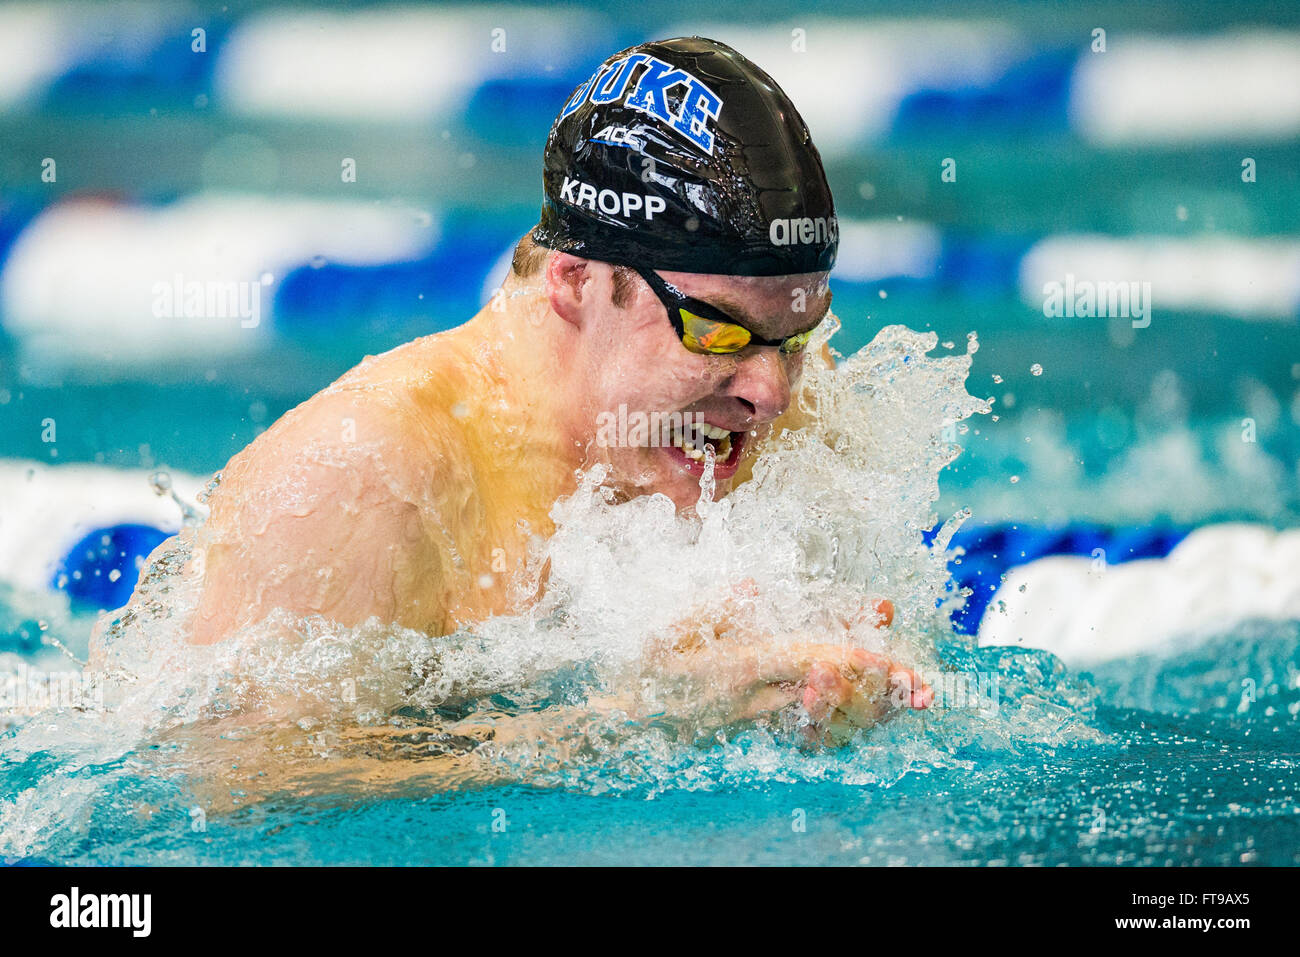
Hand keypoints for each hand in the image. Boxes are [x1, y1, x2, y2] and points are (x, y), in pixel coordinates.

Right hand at [647, 582, 931, 742]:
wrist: (630, 722)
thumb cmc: (650, 668)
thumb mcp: (668, 631)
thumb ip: (710, 608)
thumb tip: (749, 588)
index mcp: (737, 670)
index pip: (805, 660)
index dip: (852, 656)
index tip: (890, 654)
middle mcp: (756, 701)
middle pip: (831, 699)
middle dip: (881, 692)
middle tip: (924, 686)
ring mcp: (761, 723)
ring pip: (830, 725)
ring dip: (876, 711)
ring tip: (914, 694)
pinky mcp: (763, 735)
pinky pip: (816, 738)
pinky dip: (854, 723)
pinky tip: (880, 710)